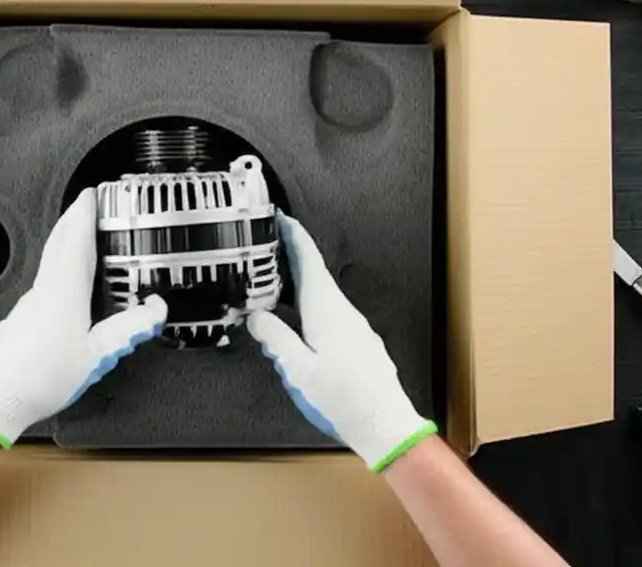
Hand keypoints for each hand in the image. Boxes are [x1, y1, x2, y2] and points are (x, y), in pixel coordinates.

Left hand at [0, 189, 167, 447]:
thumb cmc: (42, 377)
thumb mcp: (97, 354)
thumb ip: (128, 329)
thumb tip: (156, 309)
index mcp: (64, 291)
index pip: (76, 240)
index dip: (84, 214)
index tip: (92, 195)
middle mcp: (44, 290)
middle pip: (58, 244)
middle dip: (72, 220)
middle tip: (86, 206)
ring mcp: (30, 302)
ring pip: (50, 262)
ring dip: (65, 243)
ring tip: (81, 238)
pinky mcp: (24, 316)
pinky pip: (45, 282)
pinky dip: (58, 269)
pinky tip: (67, 284)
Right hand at [247, 214, 434, 471]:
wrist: (385, 422)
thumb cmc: (344, 398)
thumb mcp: (299, 369)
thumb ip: (276, 339)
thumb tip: (256, 316)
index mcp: (327, 311)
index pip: (309, 263)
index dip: (295, 238)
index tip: (282, 219)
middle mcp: (343, 312)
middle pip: (316, 276)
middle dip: (294, 258)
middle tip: (271, 245)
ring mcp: (354, 326)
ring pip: (323, 296)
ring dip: (302, 283)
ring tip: (278, 281)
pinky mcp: (358, 342)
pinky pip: (330, 313)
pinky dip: (311, 304)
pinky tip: (300, 320)